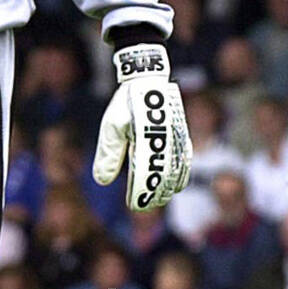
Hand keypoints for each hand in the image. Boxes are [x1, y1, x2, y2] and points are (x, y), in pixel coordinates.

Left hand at [92, 43, 191, 210]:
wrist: (147, 82)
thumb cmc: (125, 104)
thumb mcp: (111, 127)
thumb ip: (108, 154)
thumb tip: (102, 181)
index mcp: (147, 139)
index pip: (146, 175)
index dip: (141, 193)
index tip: (133, 205)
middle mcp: (166, 141)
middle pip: (164, 177)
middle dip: (154, 195)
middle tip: (142, 206)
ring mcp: (177, 138)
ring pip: (178, 171)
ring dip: (167, 188)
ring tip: (155, 199)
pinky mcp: (182, 135)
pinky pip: (185, 161)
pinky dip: (179, 175)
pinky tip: (173, 185)